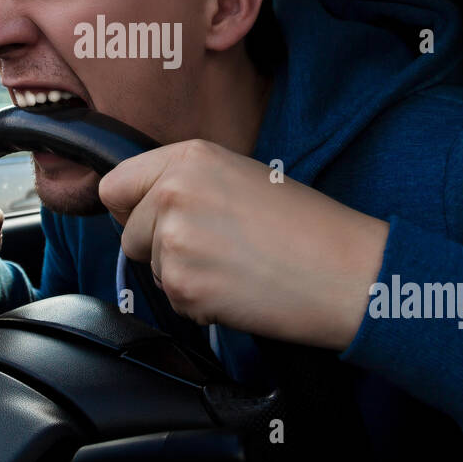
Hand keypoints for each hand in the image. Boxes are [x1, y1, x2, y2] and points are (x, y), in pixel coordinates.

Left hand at [98, 139, 388, 348]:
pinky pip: (174, 301)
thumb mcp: (241, 175)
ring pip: (152, 269)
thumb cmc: (307, 226)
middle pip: (129, 232)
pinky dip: (201, 304)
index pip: (116, 185)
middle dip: (159, 247)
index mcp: (189, 157)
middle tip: (217, 249)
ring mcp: (174, 239)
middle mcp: (172, 191)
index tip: (155, 220)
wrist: (346, 271)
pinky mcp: (183, 285)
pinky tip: (240, 290)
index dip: (133, 208)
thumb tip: (141, 206)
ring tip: (236, 267)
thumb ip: (186, 182)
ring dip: (185, 276)